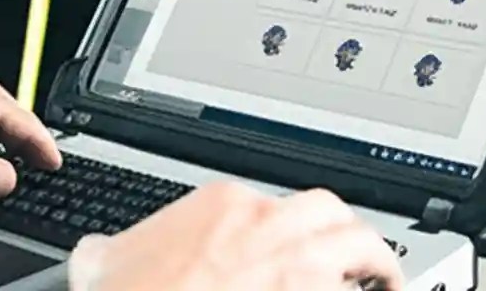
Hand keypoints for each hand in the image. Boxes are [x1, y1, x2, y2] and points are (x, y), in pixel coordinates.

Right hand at [68, 182, 404, 290]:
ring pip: (360, 247)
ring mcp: (297, 267)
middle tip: (356, 258)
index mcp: (221, 206)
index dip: (288, 230)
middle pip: (329, 212)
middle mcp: (266, 227)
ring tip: (385, 283)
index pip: (272, 203)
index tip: (294, 248)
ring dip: (376, 266)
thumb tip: (99, 252)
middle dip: (347, 234)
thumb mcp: (103, 263)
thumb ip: (115, 249)